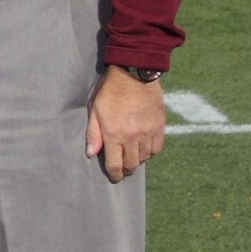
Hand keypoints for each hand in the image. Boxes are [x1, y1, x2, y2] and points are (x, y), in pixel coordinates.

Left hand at [86, 66, 164, 181]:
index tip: (114, 177)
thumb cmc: (110, 91)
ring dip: (137, 160)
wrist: (134, 74)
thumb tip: (91, 154)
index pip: (115, 165)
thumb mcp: (95, 110)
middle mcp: (132, 137)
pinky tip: (144, 147)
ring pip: (144, 158)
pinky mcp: (159, 126)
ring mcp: (147, 132)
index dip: (114, 175)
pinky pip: (157, 148)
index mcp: (113, 134)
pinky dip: (150, 152)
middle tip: (122, 168)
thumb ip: (93, 134)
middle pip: (131, 165)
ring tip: (131, 156)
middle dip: (125, 170)